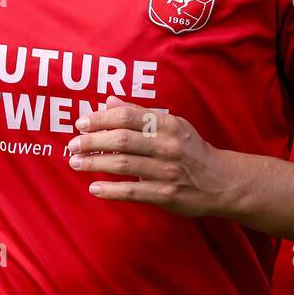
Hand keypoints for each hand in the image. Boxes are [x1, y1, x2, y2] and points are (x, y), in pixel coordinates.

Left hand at [67, 97, 240, 217]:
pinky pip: (133, 192)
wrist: (220, 181)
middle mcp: (167, 145)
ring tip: (76, 162)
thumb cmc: (190, 149)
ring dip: (95, 163)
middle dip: (93, 141)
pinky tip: (94, 187)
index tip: (81, 122)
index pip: (128, 116)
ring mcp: (167, 171)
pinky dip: (111, 190)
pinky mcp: (166, 194)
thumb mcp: (169, 125)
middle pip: (122, 139)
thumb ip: (139, 113)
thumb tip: (109, 100)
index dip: (101, 118)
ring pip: (124, 164)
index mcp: (167, 124)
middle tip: (73, 144)